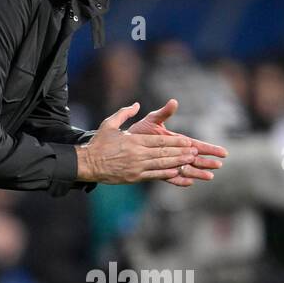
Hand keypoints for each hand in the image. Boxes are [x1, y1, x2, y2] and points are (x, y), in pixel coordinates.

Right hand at [76, 103, 199, 183]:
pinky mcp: (134, 177)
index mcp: (133, 141)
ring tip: (190, 161)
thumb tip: (136, 105)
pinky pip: (153, 175)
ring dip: (177, 163)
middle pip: (163, 153)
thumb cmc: (99, 143)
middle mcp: (137, 154)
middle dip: (181, 153)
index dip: (175, 142)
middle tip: (195, 152)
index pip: (159, 141)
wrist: (88, 163)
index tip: (187, 141)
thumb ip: (124, 113)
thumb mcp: (109, 123)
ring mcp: (136, 167)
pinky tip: (176, 172)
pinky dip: (166, 174)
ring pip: (161, 165)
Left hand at [126, 98, 226, 186]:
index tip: (223, 152)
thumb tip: (174, 101)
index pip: (197, 145)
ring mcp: (167, 163)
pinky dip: (179, 181)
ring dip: (198, 173)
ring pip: (186, 169)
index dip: (210, 148)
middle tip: (219, 165)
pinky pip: (170, 178)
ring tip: (210, 177)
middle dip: (207, 162)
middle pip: (195, 159)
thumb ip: (164, 112)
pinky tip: (189, 183)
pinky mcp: (157, 171)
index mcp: (176, 141)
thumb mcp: (153, 119)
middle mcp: (174, 153)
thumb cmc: (139, 130)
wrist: (124, 142)